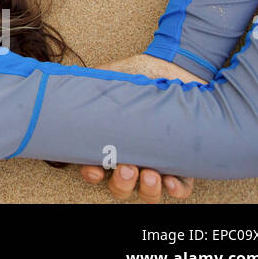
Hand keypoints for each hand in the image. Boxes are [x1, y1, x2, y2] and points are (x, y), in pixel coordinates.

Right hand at [76, 53, 198, 200]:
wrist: (178, 66)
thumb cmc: (143, 73)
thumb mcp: (115, 75)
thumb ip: (95, 82)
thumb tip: (73, 83)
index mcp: (113, 140)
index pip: (96, 166)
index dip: (92, 173)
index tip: (95, 169)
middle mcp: (134, 155)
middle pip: (121, 186)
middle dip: (121, 183)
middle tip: (126, 168)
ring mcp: (158, 161)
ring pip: (148, 192)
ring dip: (146, 189)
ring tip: (149, 173)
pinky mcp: (184, 162)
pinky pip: (180, 188)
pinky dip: (174, 189)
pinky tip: (170, 178)